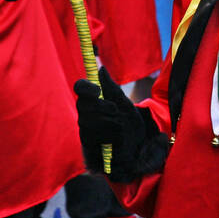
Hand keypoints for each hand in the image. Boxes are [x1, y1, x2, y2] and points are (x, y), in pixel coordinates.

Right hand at [74, 67, 167, 181]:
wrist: (138, 147)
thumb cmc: (129, 123)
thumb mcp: (125, 103)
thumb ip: (112, 88)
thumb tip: (101, 69)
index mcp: (93, 99)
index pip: (80, 87)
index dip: (86, 87)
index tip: (97, 90)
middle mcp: (85, 112)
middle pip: (83, 104)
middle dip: (103, 107)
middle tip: (116, 112)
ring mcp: (85, 128)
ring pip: (89, 121)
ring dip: (110, 122)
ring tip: (120, 127)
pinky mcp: (88, 144)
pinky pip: (94, 136)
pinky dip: (110, 136)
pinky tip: (116, 139)